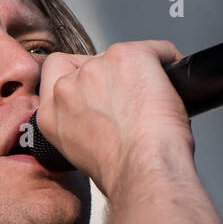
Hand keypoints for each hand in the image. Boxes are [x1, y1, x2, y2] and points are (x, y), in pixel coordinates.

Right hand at [35, 40, 192, 191]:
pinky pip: (157, 50)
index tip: (98, 91)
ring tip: (150, 101)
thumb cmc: (123, 173)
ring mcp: (96, 68)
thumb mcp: (82, 153)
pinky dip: (169, 62)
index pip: (55, 72)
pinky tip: (172, 84)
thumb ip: (80, 124)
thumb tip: (103, 116)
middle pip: (90, 62)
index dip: (80, 78)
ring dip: (137, 72)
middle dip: (111, 78)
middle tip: (130, 101)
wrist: (145, 171)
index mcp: (49, 113)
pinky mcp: (127, 56)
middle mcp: (67, 87)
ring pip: (122, 55)